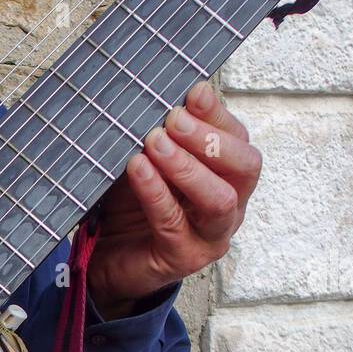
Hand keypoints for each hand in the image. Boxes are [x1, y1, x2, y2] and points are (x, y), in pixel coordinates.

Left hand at [87, 82, 260, 317]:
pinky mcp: (184, 259)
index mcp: (228, 176)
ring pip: (218, 199)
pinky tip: (138, 169)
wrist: (107, 259)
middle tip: (174, 119)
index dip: (217, 114)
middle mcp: (230, 206)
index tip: (192, 91)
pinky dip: (155, 192)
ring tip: (155, 142)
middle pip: (245, 167)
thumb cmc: (133, 206)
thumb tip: (160, 95)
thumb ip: (162, 135)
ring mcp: (211, 236)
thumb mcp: (149, 162)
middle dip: (210, 139)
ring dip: (187, 166)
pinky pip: (174, 223)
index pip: (238, 139)